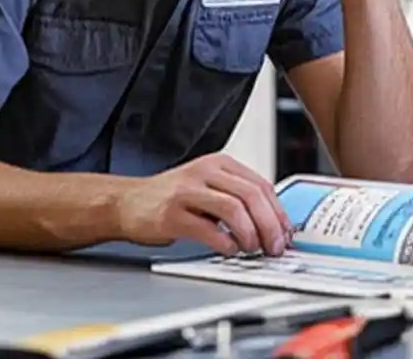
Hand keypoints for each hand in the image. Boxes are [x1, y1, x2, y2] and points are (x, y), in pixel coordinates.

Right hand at [116, 153, 293, 255]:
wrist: (127, 202)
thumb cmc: (171, 198)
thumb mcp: (208, 186)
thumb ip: (237, 198)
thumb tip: (273, 224)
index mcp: (219, 163)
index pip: (261, 185)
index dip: (278, 212)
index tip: (285, 233)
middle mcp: (205, 172)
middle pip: (251, 195)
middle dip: (269, 225)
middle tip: (274, 247)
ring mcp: (187, 191)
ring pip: (233, 209)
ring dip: (250, 233)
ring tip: (251, 248)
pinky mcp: (172, 214)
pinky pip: (207, 229)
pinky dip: (224, 242)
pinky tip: (228, 250)